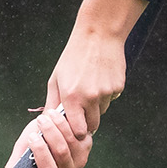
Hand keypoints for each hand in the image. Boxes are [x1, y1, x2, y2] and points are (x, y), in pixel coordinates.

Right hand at [4, 104, 92, 167]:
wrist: (54, 120)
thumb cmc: (36, 137)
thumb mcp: (22, 149)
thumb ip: (15, 164)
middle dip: (40, 151)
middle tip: (33, 135)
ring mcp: (74, 165)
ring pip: (63, 152)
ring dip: (51, 133)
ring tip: (42, 120)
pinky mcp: (85, 149)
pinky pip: (74, 139)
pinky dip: (62, 125)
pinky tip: (54, 116)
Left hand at [5, 0, 146, 167]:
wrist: (98, 34)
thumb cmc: (73, 57)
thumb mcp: (56, 78)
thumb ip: (53, 103)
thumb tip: (48, 124)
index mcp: (72, 97)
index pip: (77, 131)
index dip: (75, 133)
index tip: (72, 129)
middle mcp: (91, 97)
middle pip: (92, 126)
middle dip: (86, 123)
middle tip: (81, 111)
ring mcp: (106, 92)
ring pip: (102, 112)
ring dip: (96, 107)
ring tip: (89, 88)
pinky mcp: (118, 86)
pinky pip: (111, 98)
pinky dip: (106, 94)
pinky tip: (100, 78)